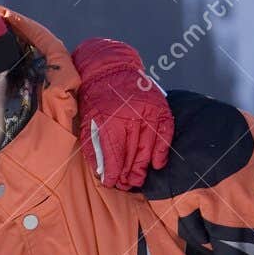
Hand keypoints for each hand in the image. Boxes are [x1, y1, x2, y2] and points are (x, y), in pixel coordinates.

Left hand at [73, 38, 173, 188]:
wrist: (110, 69)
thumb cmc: (96, 98)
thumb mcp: (88, 120)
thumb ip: (95, 146)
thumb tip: (102, 172)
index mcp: (111, 118)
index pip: (114, 153)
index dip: (113, 172)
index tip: (112, 183)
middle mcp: (132, 115)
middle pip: (133, 153)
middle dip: (129, 173)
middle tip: (127, 185)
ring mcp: (149, 110)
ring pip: (148, 146)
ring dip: (144, 166)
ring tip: (139, 180)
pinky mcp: (160, 107)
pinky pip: (165, 133)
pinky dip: (162, 150)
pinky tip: (157, 164)